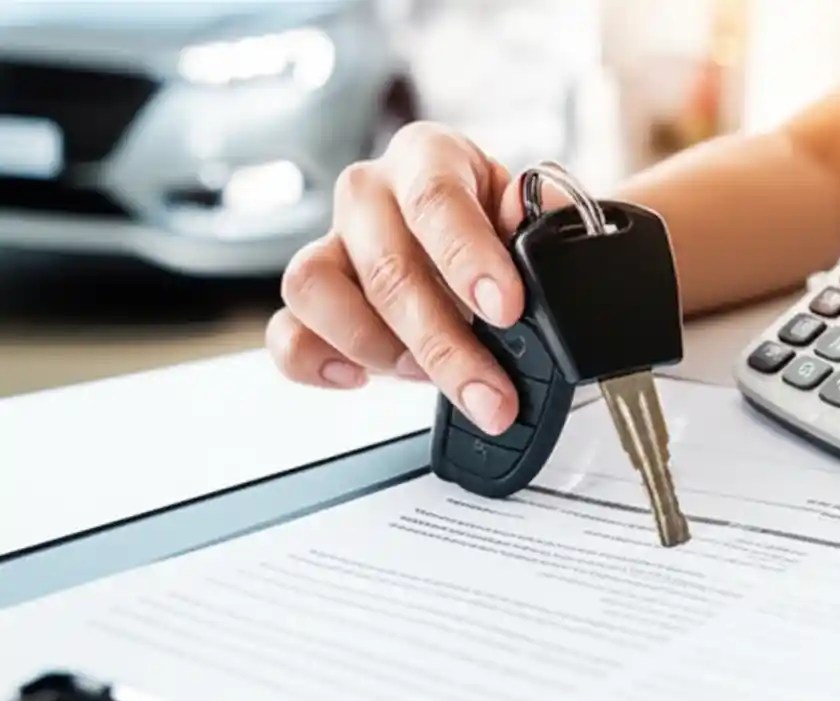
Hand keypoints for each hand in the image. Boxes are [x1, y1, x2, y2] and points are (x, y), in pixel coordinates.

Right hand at [266, 122, 530, 434]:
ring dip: (377, 347)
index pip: (436, 198)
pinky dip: (314, 361)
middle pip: (386, 265)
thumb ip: (540, 216)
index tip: (504, 309)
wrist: (473, 253)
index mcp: (429, 156)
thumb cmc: (499, 228)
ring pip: (314, 287)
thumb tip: (535, 214)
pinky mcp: (311, 298)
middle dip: (444, 343)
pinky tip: (359, 378)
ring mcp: (331, 243)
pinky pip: (285, 331)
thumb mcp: (534, 215)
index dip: (469, 257)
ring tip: (428, 376)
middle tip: (491, 393)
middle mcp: (370, 192)